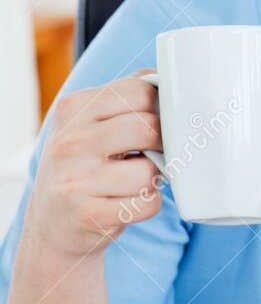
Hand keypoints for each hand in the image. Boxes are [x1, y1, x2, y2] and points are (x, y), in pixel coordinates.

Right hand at [27, 74, 164, 258]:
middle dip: (162, 144)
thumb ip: (124, 98)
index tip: (158, 123)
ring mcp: (76, 179)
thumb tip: (169, 80)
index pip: (139, 91)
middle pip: (148, 128)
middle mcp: (70, 141)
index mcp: (73, 108)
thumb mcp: (89, 124)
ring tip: (133, 182)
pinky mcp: (88, 214)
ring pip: (150, 171)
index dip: (161, 108)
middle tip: (154, 154)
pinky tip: (127, 202)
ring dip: (153, 180)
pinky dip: (147, 205)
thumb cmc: (82, 167)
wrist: (50, 223)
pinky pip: (147, 203)